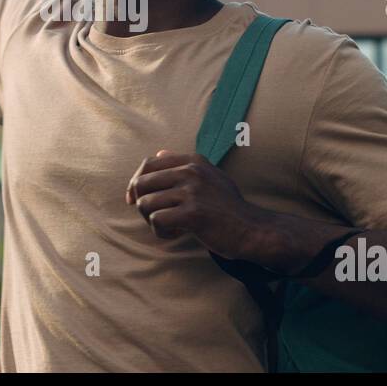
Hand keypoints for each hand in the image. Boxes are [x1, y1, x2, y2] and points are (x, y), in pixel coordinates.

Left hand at [126, 150, 270, 259]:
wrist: (251, 229)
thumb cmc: (228, 206)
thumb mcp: (210, 177)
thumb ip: (185, 165)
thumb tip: (159, 152)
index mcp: (193, 161)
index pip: (148, 164)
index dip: (136, 183)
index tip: (135, 199)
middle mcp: (191, 171)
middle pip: (141, 183)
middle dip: (141, 203)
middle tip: (155, 217)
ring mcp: (192, 191)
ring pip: (145, 203)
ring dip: (152, 220)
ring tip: (170, 226)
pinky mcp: (193, 213)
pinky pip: (157, 220)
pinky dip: (161, 232)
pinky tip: (176, 233)